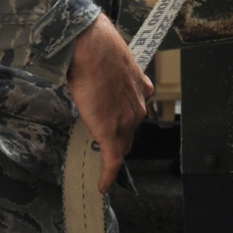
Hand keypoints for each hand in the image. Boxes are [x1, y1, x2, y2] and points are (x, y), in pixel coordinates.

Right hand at [67, 13, 153, 192]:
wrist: (92, 47)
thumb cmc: (97, 47)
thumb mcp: (110, 61)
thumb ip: (108, 74)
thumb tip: (93, 72)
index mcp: (140, 89)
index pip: (135, 114)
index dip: (126, 124)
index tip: (119, 130)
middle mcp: (138, 107)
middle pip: (129, 133)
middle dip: (119, 142)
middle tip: (104, 149)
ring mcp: (125, 121)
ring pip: (121, 147)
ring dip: (110, 157)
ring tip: (99, 167)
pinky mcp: (110, 132)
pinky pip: (111, 161)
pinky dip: (107, 175)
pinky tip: (102, 185)